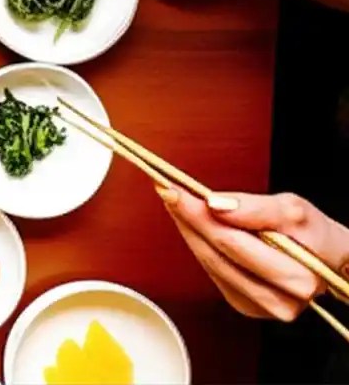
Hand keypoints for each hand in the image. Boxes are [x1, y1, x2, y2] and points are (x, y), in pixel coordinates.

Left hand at [160, 188, 348, 320]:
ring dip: (189, 231)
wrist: (328, 261)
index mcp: (298, 277)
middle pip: (218, 254)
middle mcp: (279, 300)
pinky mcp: (246, 306)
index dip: (200, 214)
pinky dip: (200, 246)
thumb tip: (215, 204)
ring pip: (211, 264)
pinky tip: (192, 225)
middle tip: (168, 191)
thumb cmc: (314, 235)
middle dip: (189, 219)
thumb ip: (257, 208)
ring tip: (175, 203)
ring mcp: (260, 307)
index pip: (235, 242)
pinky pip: (214, 272)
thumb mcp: (294, 210)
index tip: (176, 189)